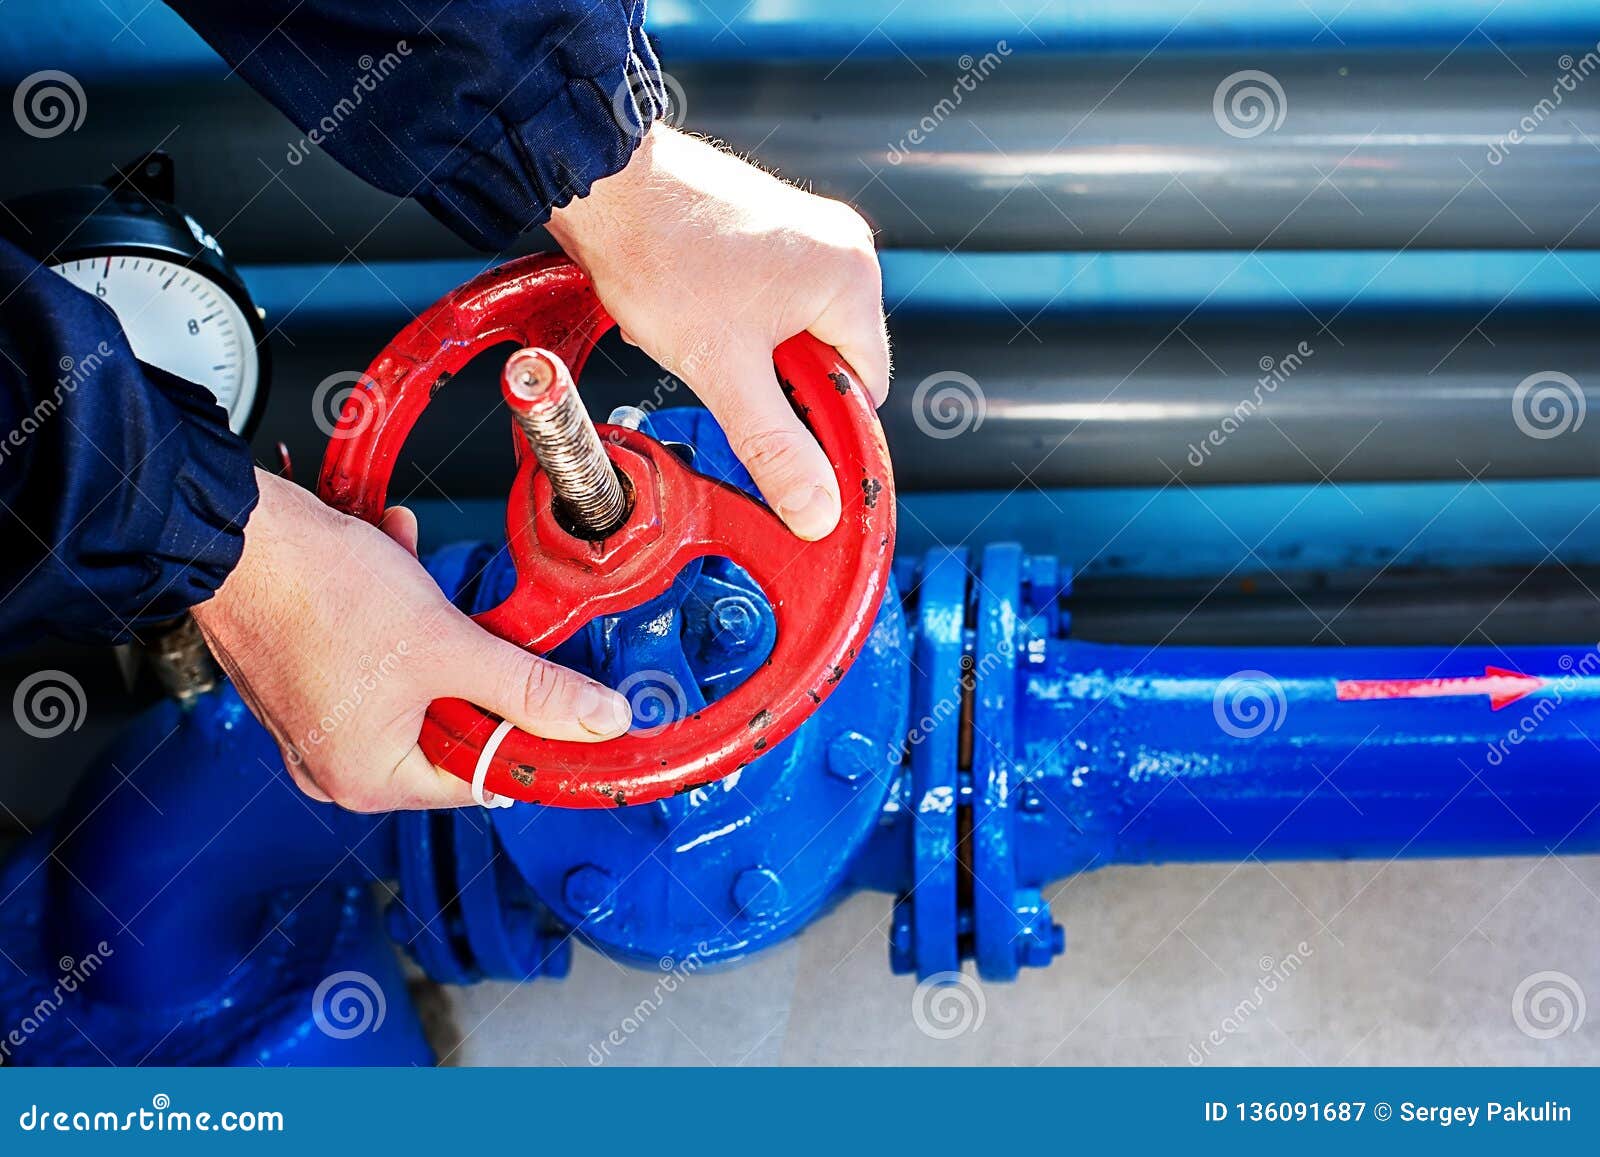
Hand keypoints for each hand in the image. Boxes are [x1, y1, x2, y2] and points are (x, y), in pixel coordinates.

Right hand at [192, 469, 631, 810]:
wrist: (237, 532)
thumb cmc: (317, 593)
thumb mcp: (449, 646)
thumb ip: (531, 689)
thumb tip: (600, 721)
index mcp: (369, 778)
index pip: (480, 777)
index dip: (525, 733)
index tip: (561, 698)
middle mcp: (337, 763)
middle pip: (452, 726)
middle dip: (470, 661)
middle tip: (469, 624)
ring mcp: (318, 722)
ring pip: (420, 679)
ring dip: (435, 626)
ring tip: (414, 582)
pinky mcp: (308, 676)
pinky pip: (380, 654)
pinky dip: (398, 610)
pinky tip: (390, 563)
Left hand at [548, 124, 890, 540]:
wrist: (603, 183)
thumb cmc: (662, 253)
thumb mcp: (723, 372)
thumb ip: (775, 449)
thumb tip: (817, 511)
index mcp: (851, 277)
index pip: (864, 387)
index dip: (822, 424)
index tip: (780, 442)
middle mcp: (840, 247)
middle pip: (831, 360)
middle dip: (778, 385)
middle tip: (727, 381)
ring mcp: (804, 234)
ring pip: (795, 334)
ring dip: (752, 357)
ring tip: (705, 339)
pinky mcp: (767, 230)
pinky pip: (772, 302)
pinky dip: (737, 327)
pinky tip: (697, 317)